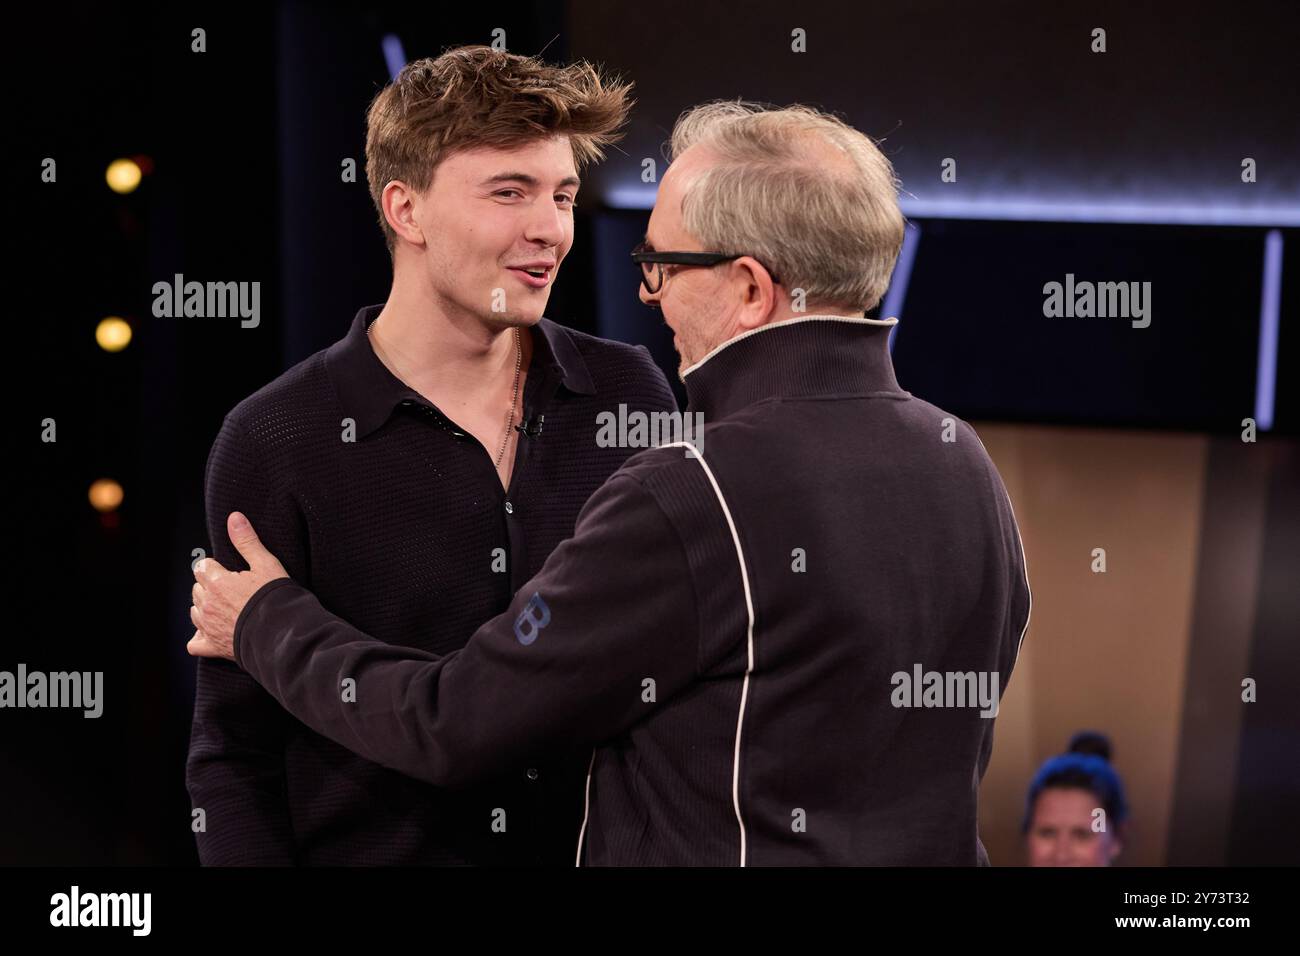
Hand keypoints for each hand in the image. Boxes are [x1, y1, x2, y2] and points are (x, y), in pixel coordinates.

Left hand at [188, 512, 288, 661]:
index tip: (229, 570)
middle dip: (209, 585)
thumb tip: (234, 517)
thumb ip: (247, 541)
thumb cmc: (276, 598)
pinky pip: (194, 643)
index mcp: (218, 582)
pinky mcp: (213, 646)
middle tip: (231, 588)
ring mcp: (208, 627)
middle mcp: (208, 604)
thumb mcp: (266, 564)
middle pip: (197, 588)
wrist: (283, 633)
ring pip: (194, 612)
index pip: (203, 566)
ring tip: (224, 606)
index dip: (215, 566)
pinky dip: (199, 637)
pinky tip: (210, 631)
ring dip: (204, 606)